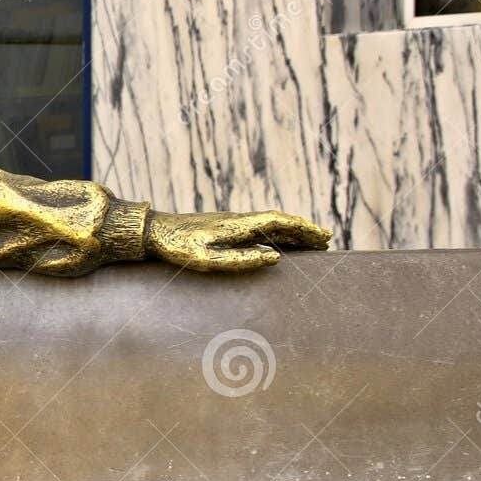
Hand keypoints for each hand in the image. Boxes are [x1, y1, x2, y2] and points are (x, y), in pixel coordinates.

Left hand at [145, 209, 331, 271]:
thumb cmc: (176, 247)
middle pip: (278, 222)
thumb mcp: (206, 259)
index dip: (302, 228)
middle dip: (304, 230)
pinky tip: (280, 245)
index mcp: (237, 226)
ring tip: (312, 242)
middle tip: (327, 240)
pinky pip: (256, 229)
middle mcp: (237, 220)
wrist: (153, 231)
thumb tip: (273, 258)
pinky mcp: (223, 228)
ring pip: (268, 225)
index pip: (277, 221)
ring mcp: (231, 223)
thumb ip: (240, 260)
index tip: (322, 236)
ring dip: (292, 232)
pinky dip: (275, 235)